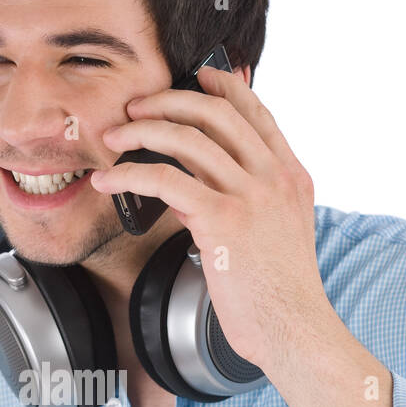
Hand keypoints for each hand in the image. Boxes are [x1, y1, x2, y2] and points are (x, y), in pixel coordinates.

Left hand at [91, 66, 329, 374]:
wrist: (295, 330)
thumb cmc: (281, 295)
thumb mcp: (283, 233)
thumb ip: (257, 202)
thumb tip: (210, 190)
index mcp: (291, 176)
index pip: (256, 112)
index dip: (223, 86)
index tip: (196, 76)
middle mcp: (273, 177)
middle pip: (215, 114)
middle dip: (168, 101)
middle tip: (136, 107)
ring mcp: (250, 196)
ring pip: (187, 139)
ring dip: (141, 131)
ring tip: (114, 138)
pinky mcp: (222, 220)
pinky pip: (166, 180)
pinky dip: (131, 174)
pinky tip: (111, 180)